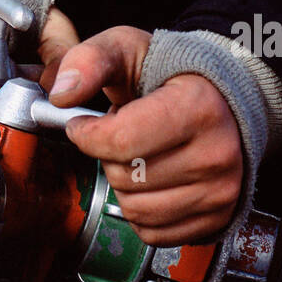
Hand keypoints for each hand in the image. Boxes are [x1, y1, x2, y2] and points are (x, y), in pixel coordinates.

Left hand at [45, 27, 243, 246]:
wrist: (220, 98)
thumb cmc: (169, 75)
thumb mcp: (126, 49)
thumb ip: (88, 61)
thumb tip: (61, 94)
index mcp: (198, 107)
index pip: (122, 141)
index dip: (87, 135)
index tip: (82, 124)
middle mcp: (217, 153)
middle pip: (126, 177)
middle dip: (108, 156)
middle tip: (122, 134)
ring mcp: (221, 190)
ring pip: (136, 210)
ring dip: (122, 185)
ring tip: (138, 155)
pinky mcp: (217, 218)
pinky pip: (154, 232)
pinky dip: (140, 210)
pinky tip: (149, 179)